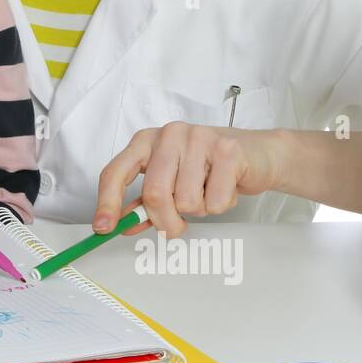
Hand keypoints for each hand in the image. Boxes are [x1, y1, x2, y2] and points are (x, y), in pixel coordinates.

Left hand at [93, 123, 285, 237]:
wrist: (259, 154)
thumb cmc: (210, 169)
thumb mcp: (171, 182)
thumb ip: (145, 203)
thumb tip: (122, 223)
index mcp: (147, 141)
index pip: (115, 171)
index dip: (107, 203)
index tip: (102, 228)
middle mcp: (168, 134)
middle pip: (154, 195)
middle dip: (166, 222)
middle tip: (177, 227)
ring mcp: (198, 138)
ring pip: (186, 202)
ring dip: (198, 210)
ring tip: (208, 192)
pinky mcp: (227, 150)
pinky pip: (215, 201)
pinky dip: (221, 205)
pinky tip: (226, 187)